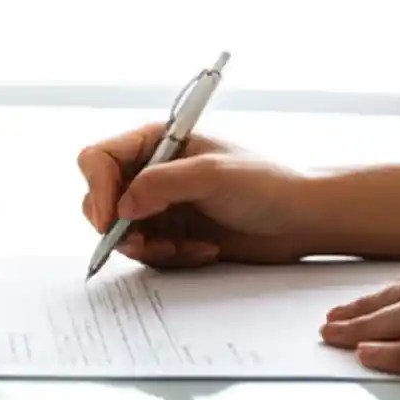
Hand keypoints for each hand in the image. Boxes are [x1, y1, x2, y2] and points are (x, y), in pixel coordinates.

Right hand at [77, 123, 313, 267]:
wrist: (301, 220)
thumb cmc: (268, 184)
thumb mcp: (213, 175)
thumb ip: (162, 184)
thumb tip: (122, 207)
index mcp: (157, 142)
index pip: (99, 158)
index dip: (98, 188)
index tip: (111, 218)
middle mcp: (151, 171)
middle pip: (101, 198)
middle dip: (118, 226)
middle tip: (142, 243)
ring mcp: (159, 205)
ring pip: (121, 232)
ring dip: (148, 247)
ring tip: (184, 247)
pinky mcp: (171, 233)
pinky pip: (147, 252)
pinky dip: (169, 257)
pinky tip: (203, 250)